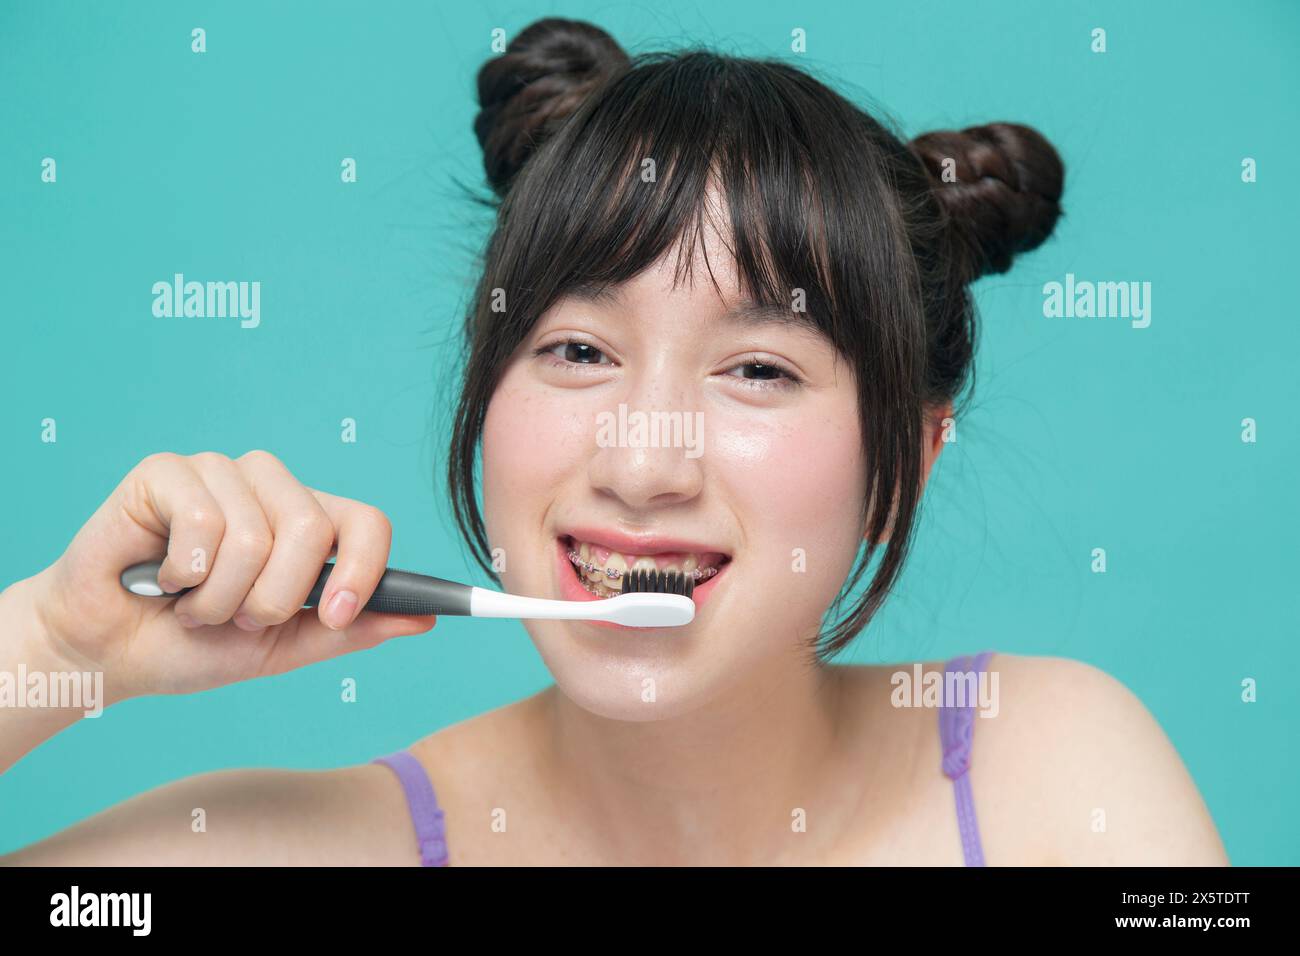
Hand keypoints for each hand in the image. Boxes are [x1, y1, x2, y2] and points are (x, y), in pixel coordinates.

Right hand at [28, 450, 435, 703]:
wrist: (109, 654)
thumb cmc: (195, 645)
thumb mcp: (283, 648)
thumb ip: (349, 631)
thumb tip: (423, 617)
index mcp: (309, 524)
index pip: (367, 522)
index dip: (365, 571)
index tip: (336, 616)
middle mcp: (272, 488)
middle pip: (313, 529)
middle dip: (272, 599)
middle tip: (236, 617)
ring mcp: (220, 473)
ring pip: (255, 533)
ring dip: (220, 596)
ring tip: (193, 602)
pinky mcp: (167, 471)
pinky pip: (203, 520)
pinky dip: (183, 572)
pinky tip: (163, 576)